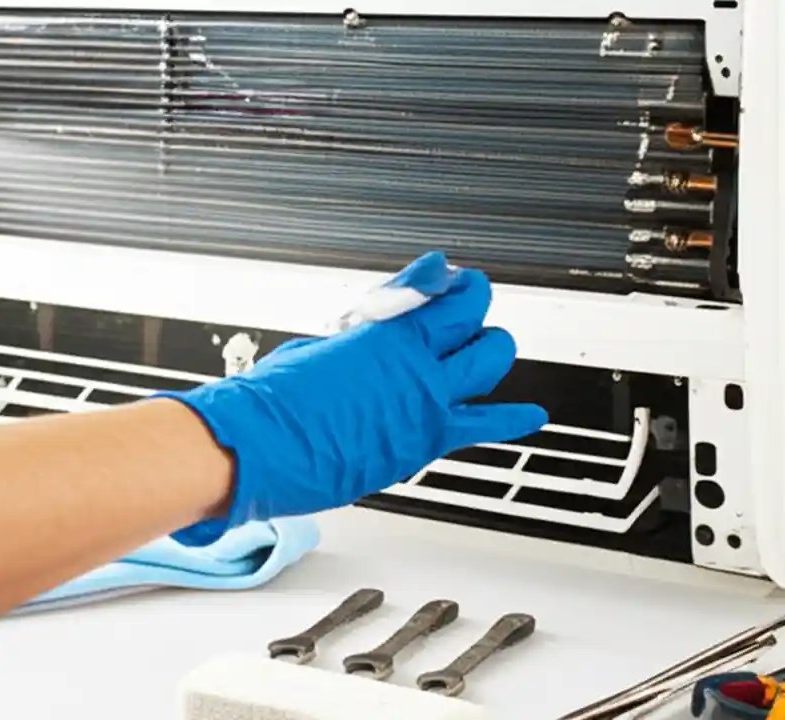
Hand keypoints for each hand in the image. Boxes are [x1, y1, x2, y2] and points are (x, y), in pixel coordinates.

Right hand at [160, 255, 548, 545]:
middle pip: (476, 326)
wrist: (253, 449)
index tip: (453, 281)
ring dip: (490, 353)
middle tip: (468, 314)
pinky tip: (530, 415)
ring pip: (490, 366)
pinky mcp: (422, 446)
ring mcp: (425, 408)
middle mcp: (416, 368)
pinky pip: (483, 426)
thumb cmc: (270, 402)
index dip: (455, 285)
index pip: (445, 294)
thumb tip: (377, 323)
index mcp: (386, 335)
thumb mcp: (317, 348)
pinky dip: (511, 419)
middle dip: (474, 316)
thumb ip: (363, 334)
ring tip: (488, 349)